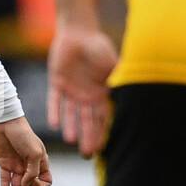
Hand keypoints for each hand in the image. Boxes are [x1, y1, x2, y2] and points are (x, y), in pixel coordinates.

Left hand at [0, 116, 51, 185]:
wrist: (6, 123)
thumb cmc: (24, 134)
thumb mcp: (34, 152)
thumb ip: (32, 171)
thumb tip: (27, 185)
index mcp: (41, 163)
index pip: (45, 181)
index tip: (32, 181)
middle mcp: (30, 166)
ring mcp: (17, 166)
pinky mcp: (5, 164)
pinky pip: (5, 180)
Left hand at [47, 24, 118, 157]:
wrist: (77, 32)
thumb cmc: (98, 46)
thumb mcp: (112, 63)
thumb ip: (119, 78)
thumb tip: (132, 93)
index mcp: (100, 94)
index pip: (102, 118)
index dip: (102, 133)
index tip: (101, 149)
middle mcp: (86, 97)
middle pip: (87, 121)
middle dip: (87, 137)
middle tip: (86, 154)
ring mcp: (71, 92)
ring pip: (71, 114)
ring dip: (71, 127)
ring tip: (71, 140)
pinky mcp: (57, 84)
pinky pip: (54, 101)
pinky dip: (54, 111)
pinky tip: (53, 124)